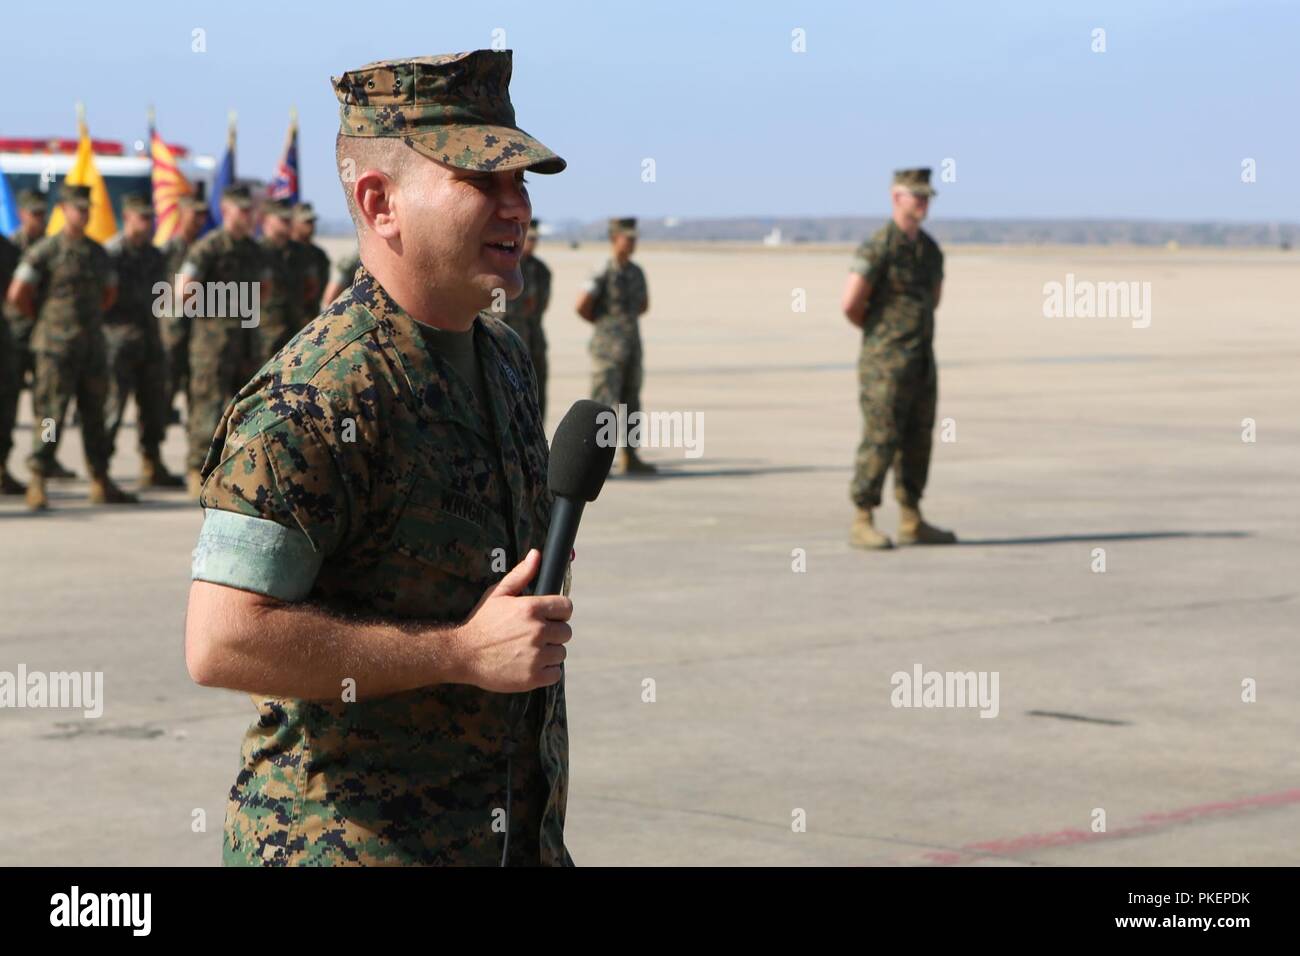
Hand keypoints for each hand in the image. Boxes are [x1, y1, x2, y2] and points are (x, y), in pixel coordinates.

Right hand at [454, 549, 572, 691]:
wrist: (462, 654)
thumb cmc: (481, 622)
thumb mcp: (498, 594)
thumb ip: (521, 574)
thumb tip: (536, 555)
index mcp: (531, 608)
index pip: (566, 607)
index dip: (559, 612)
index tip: (549, 617)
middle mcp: (537, 631)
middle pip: (566, 632)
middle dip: (553, 633)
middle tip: (535, 636)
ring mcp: (536, 655)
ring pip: (561, 652)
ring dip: (550, 652)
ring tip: (530, 651)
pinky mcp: (533, 676)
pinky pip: (556, 673)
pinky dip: (547, 671)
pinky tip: (531, 665)